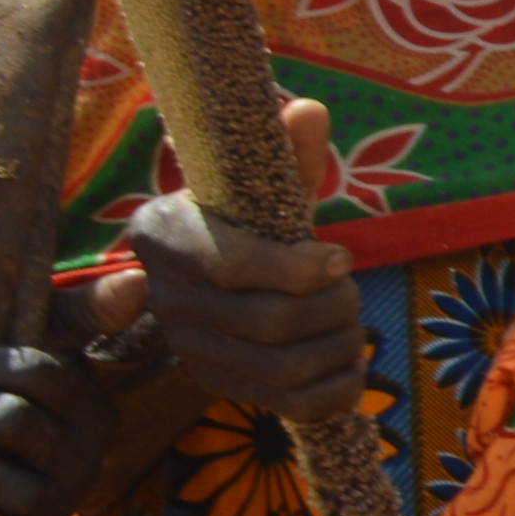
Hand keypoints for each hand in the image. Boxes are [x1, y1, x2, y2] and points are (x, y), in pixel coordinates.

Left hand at [0, 319, 153, 515]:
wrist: (5, 452)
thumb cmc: (17, 386)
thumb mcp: (50, 340)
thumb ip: (85, 311)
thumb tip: (139, 281)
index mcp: (89, 409)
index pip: (40, 378)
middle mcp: (83, 459)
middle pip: (15, 425)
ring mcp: (57, 505)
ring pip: (12, 487)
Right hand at [130, 94, 366, 421]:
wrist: (221, 274)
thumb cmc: (250, 219)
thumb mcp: (264, 185)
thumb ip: (287, 154)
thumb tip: (308, 109)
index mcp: (163, 235)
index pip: (232, 267)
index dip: (301, 268)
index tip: (340, 256)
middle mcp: (165, 299)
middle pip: (270, 323)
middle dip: (333, 305)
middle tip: (350, 287)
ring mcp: (189, 350)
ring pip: (286, 367)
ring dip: (342, 343)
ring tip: (350, 319)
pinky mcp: (219, 386)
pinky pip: (291, 406)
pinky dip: (339, 387)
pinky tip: (351, 361)